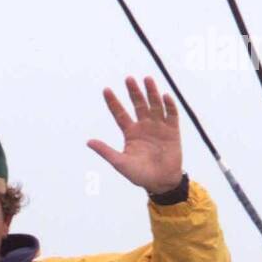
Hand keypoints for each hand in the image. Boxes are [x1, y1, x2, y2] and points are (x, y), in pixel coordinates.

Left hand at [88, 76, 182, 194]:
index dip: (113, 102)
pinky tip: (164, 96)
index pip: (120, 114)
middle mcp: (144, 126)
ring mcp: (158, 127)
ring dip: (151, 92)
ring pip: (154, 105)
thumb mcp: (120, 163)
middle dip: (133, 92)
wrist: (160, 182)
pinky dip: (169, 105)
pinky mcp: (172, 130)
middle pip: (138, 104)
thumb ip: (105, 151)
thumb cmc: (139, 175)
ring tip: (147, 79)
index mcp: (130, 133)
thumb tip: (88, 142)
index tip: (105, 90)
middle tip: (128, 79)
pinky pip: (171, 114)